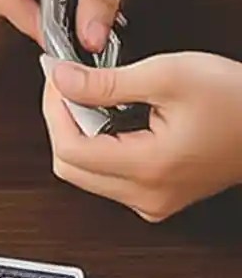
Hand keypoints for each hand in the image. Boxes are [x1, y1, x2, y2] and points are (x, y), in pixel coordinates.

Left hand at [42, 53, 241, 221]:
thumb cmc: (237, 100)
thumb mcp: (169, 75)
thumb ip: (106, 82)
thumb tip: (62, 80)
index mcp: (148, 168)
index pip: (69, 150)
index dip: (54, 110)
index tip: (56, 80)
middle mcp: (146, 196)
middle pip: (70, 167)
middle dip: (62, 122)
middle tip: (69, 86)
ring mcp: (152, 203)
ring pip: (86, 175)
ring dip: (79, 135)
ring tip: (93, 99)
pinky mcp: (157, 199)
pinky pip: (108, 179)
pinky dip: (99, 149)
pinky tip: (112, 121)